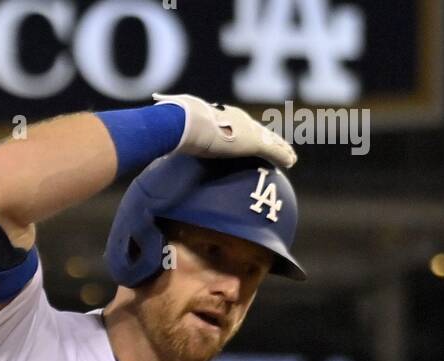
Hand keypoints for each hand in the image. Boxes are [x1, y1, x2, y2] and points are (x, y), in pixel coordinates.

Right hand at [152, 94, 296, 168]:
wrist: (185, 124)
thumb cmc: (177, 123)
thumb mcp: (173, 123)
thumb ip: (167, 123)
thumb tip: (151, 115)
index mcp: (223, 116)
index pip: (239, 126)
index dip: (247, 133)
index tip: (251, 139)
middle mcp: (239, 120)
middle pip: (258, 131)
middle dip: (269, 138)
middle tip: (277, 146)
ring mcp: (247, 131)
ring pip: (271, 140)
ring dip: (281, 148)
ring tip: (290, 157)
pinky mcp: (253, 142)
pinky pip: (274, 151)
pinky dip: (283, 156)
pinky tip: (292, 162)